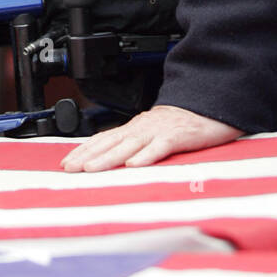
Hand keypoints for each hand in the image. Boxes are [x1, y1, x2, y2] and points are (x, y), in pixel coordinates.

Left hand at [61, 105, 242, 171]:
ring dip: (109, 158)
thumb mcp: (152, 134)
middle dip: (88, 156)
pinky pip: (160, 147)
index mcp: (134, 128)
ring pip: (129, 146)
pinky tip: (135, 166)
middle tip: (69, 169)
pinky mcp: (178, 136)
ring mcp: (159, 131)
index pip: (103, 139)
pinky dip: (146, 156)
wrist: (211, 107)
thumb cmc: (181, 125)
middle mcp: (142, 128)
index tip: (65, 163)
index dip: (83, 151)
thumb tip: (109, 162)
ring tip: (92, 169)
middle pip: (111, 143)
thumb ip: (133, 146)